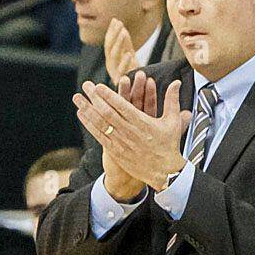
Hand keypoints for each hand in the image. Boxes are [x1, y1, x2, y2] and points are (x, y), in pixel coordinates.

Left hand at [75, 71, 191, 192]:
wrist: (165, 172)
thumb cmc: (169, 146)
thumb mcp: (173, 122)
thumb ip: (172, 100)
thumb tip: (177, 83)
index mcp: (142, 122)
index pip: (122, 106)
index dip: (109, 95)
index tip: (99, 86)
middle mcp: (129, 131)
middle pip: (107, 112)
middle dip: (94, 97)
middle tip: (86, 85)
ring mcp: (121, 142)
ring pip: (100, 123)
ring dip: (87, 109)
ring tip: (78, 98)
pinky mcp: (116, 151)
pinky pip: (99, 136)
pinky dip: (89, 124)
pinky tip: (81, 115)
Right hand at [104, 18, 139, 85]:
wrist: (138, 98)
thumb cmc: (135, 76)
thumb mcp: (130, 57)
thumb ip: (126, 43)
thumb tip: (120, 26)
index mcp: (112, 61)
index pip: (109, 44)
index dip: (112, 32)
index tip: (116, 20)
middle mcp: (111, 68)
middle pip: (110, 49)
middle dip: (114, 35)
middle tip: (119, 24)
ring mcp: (115, 76)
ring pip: (114, 58)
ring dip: (118, 44)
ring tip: (123, 33)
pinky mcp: (121, 84)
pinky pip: (121, 73)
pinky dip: (124, 63)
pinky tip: (129, 54)